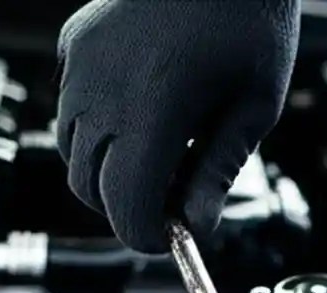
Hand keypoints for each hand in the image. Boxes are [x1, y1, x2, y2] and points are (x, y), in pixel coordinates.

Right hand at [56, 0, 298, 251]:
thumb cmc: (251, 18)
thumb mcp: (255, 104)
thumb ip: (219, 170)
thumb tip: (196, 226)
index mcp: (155, 108)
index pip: (125, 205)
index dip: (147, 235)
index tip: (172, 236)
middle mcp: (104, 88)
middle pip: (88, 187)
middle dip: (125, 205)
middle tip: (173, 197)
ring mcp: (81, 63)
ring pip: (70, 149)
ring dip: (105, 168)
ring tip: (161, 150)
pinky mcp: (73, 42)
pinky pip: (70, 105)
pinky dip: (96, 126)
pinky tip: (143, 107)